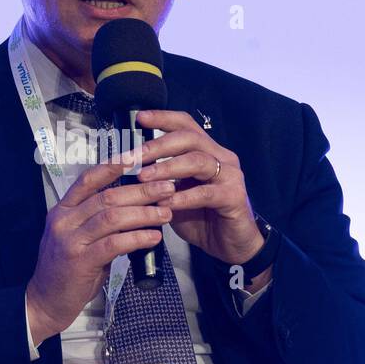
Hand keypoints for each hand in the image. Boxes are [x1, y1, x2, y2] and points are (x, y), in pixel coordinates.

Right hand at [25, 158, 177, 345]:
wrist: (46, 301)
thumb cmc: (67, 270)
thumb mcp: (78, 238)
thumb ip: (99, 222)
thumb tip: (134, 208)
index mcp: (63, 210)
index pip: (88, 180)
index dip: (113, 167)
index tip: (138, 158)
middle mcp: (64, 220)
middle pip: (107, 197)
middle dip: (141, 190)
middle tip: (167, 187)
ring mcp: (70, 240)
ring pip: (112, 217)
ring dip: (144, 213)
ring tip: (166, 212)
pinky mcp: (79, 261)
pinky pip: (114, 244)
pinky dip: (137, 238)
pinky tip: (154, 237)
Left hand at [124, 110, 266, 275]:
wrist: (231, 245)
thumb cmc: (203, 218)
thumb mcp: (175, 195)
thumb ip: (160, 180)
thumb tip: (130, 170)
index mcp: (207, 152)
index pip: (185, 126)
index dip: (163, 118)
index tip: (140, 118)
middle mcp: (221, 158)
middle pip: (190, 138)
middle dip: (158, 145)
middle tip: (135, 156)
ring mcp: (230, 176)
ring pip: (198, 161)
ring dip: (167, 168)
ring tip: (144, 178)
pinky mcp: (234, 197)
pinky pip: (206, 193)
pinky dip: (183, 197)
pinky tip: (166, 203)